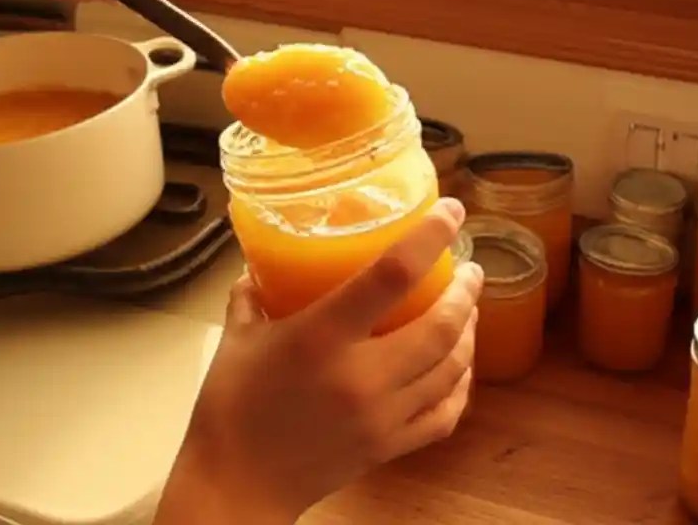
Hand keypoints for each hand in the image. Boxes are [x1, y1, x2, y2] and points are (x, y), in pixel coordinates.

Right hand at [155, 198, 483, 523]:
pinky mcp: (390, 446)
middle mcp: (362, 375)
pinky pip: (446, 412)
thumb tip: (262, 261)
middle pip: (442, 325)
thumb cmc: (228, 408)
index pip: (392, 274)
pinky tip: (460, 365)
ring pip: (452, 367)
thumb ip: (254, 294)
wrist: (235, 485)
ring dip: (469, 332)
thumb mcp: (236, 338)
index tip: (450, 212)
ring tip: (467, 309)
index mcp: (321, 337)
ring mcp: (382, 416)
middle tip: (469, 270)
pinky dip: (461, 384)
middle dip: (466, 291)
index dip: (430, 236)